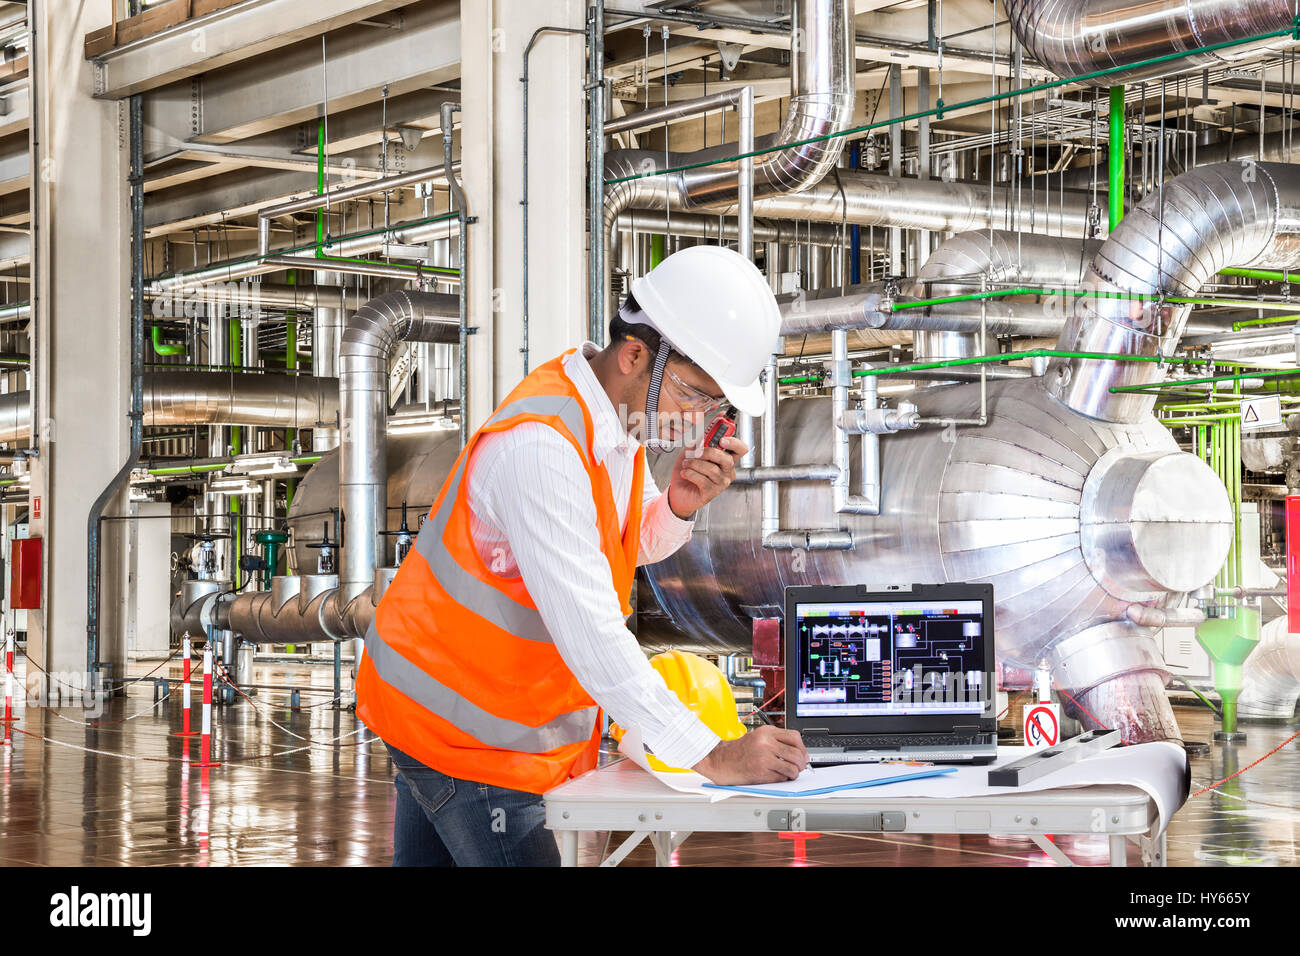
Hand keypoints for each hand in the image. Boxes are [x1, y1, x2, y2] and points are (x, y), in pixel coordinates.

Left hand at [666, 435, 746, 519]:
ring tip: (685, 464)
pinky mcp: (712, 493)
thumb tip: (701, 438)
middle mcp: (727, 472)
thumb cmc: (686, 472)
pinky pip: (703, 480)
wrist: (677, 491)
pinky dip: (690, 473)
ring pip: (712, 469)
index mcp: (725, 459)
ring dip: (694, 464)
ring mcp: (721, 483)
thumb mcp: (689, 453)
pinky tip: (684, 473)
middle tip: (696, 452)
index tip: (721, 439)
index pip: (740, 449)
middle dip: (709, 452)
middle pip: (727, 459)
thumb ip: (696, 444)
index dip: (734, 443)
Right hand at [692, 725, 809, 784]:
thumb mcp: (757, 738)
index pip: (794, 737)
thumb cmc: (737, 751)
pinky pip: (781, 778)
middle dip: (801, 763)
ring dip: (794, 773)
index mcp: (766, 732)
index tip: (803, 755)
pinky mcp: (760, 772)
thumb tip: (798, 753)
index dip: (802, 748)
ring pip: (792, 767)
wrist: (718, 760)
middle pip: (797, 753)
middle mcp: (765, 743)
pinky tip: (777, 777)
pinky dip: (783, 779)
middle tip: (799, 767)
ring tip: (789, 774)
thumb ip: (776, 742)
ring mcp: (763, 757)